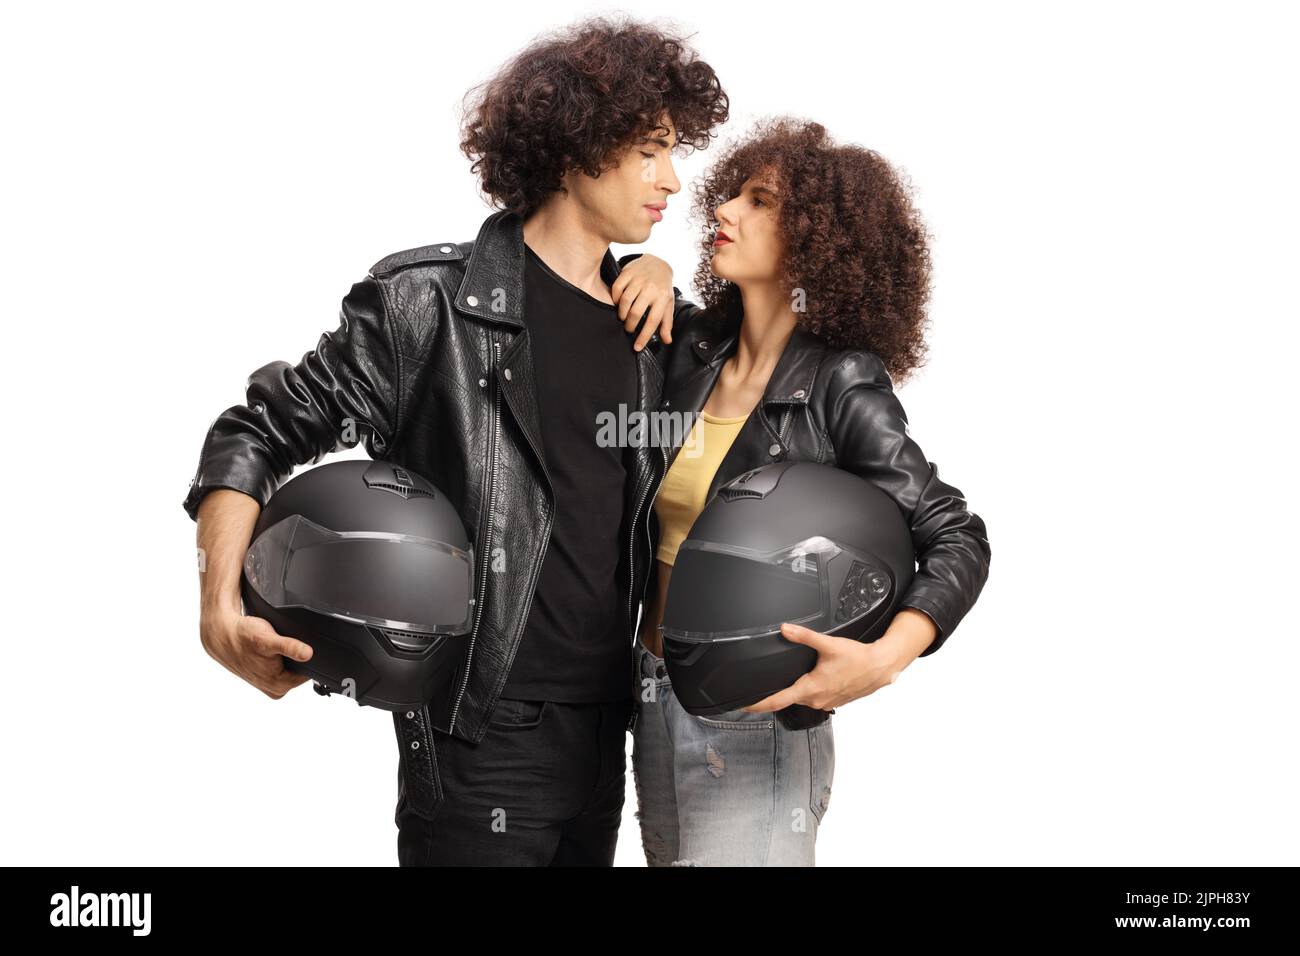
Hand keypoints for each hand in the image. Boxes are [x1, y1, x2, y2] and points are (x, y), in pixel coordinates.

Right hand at [200, 609, 313, 699]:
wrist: (221, 636)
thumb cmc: (242, 637)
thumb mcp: (268, 639)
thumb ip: (290, 647)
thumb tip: (309, 654)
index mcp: (279, 686)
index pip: (308, 673)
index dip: (308, 657)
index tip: (298, 645)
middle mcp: (274, 689)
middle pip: (299, 671)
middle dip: (294, 657)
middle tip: (280, 644)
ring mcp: (268, 685)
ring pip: (290, 668)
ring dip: (284, 656)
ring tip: (271, 647)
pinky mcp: (263, 678)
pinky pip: (280, 667)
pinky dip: (277, 657)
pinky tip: (268, 651)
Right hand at [611, 254, 674, 350]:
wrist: (658, 263)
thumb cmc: (663, 288)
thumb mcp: (668, 304)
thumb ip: (667, 323)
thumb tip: (667, 340)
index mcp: (662, 297)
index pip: (653, 321)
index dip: (644, 336)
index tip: (637, 347)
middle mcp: (651, 288)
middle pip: (636, 312)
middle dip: (630, 325)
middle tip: (629, 329)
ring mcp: (638, 279)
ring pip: (625, 301)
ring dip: (622, 314)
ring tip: (624, 318)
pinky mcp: (628, 272)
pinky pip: (617, 288)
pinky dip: (615, 299)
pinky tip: (618, 303)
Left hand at [741, 609, 937, 712]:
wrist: (880, 667)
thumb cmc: (858, 659)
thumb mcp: (828, 644)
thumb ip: (804, 636)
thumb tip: (785, 629)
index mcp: (811, 689)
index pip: (776, 701)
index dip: (756, 705)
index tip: (742, 705)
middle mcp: (817, 700)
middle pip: (787, 701)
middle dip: (773, 695)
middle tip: (757, 690)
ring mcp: (826, 702)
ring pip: (801, 699)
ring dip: (792, 693)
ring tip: (784, 684)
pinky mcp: (834, 701)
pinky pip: (815, 699)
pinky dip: (808, 692)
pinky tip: (810, 681)